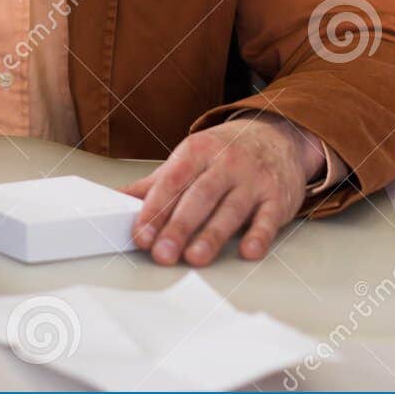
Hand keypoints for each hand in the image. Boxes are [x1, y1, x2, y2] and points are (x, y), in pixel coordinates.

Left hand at [118, 116, 321, 265]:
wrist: (278, 136)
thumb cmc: (225, 152)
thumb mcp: (189, 158)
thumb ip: (155, 184)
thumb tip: (117, 199)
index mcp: (197, 151)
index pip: (171, 182)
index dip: (154, 210)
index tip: (141, 235)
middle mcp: (225, 163)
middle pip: (199, 197)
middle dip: (179, 227)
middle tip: (162, 253)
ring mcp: (253, 180)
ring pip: (230, 209)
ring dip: (212, 236)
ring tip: (195, 257)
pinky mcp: (277, 197)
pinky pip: (268, 218)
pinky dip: (259, 235)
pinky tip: (249, 251)